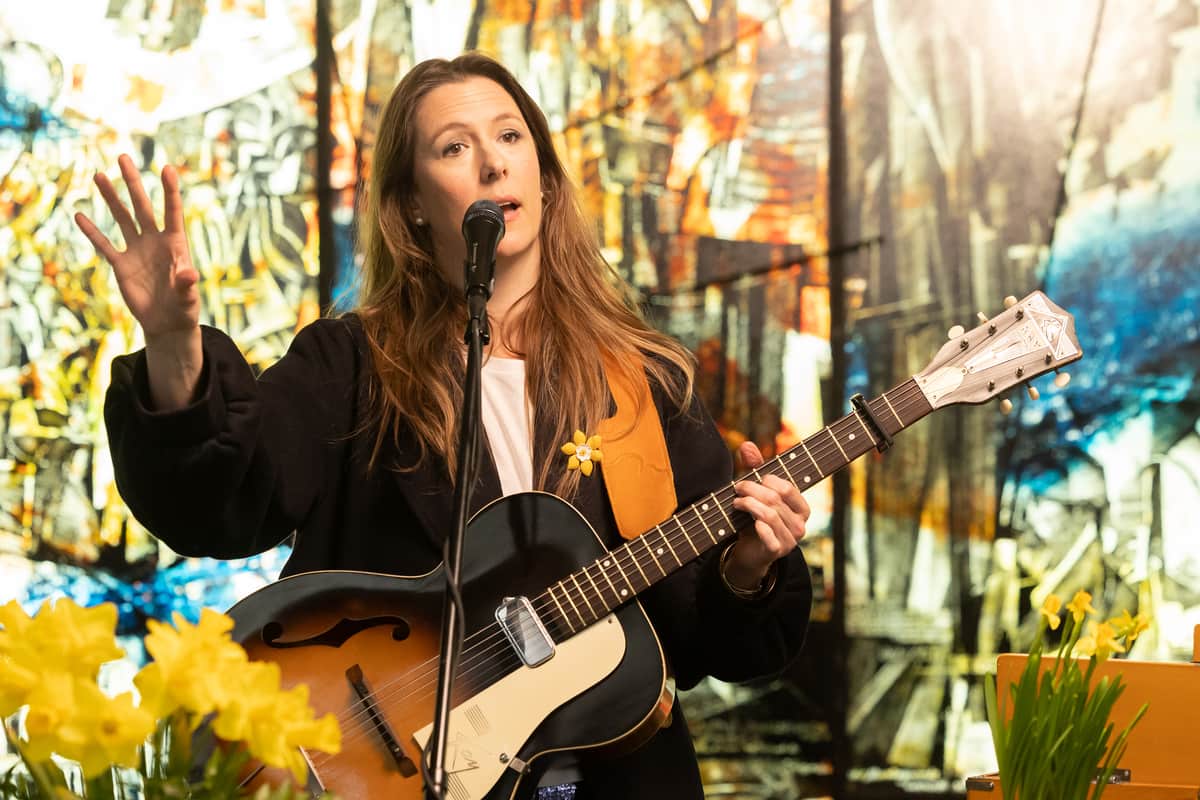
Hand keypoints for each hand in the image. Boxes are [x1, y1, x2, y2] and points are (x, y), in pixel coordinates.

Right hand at [74, 154, 199, 340]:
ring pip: (122, 218)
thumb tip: (189, 274)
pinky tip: (79, 214)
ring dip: (111, 198)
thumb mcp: (188, 297)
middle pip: (143, 206)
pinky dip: (92, 231)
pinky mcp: (121, 265)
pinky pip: (104, 245)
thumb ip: (187, 284)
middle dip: (133, 182)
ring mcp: (136, 250)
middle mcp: (155, 241)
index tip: (167, 168)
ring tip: (99, 175)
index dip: (170, 191)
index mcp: (176, 244)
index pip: (173, 212)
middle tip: (123, 157)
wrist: (167, 322)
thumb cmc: (184, 308)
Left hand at [725, 440, 810, 589]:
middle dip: (752, 490)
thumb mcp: (757, 492)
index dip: (765, 480)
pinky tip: (749, 521)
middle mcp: (800, 524)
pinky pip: (769, 535)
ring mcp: (791, 540)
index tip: (750, 479)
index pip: (787, 487)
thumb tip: (746, 444)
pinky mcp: (778, 551)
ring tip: (736, 503)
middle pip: (775, 499)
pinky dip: (757, 525)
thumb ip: (754, 468)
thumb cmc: (756, 518)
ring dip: (748, 505)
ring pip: (769, 514)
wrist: (750, 551)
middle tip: (737, 488)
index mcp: (802, 508)